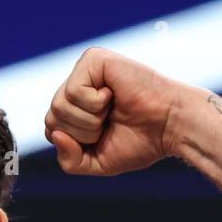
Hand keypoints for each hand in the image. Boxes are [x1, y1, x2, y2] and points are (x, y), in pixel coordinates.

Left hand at [45, 48, 180, 175]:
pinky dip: (94, 104)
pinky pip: (72, 92)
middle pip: (51, 118)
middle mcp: (78, 84)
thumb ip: (69, 159)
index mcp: (76, 106)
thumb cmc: (140, 141)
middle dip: (82, 133)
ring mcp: (85, 70)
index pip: (51, 129)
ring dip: (89, 120)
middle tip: (110, 122)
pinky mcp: (93, 59)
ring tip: (112, 110)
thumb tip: (55, 135)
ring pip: (59, 106)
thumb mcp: (97, 162)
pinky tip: (113, 95)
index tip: (104, 136)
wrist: (171, 126)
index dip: (75, 143)